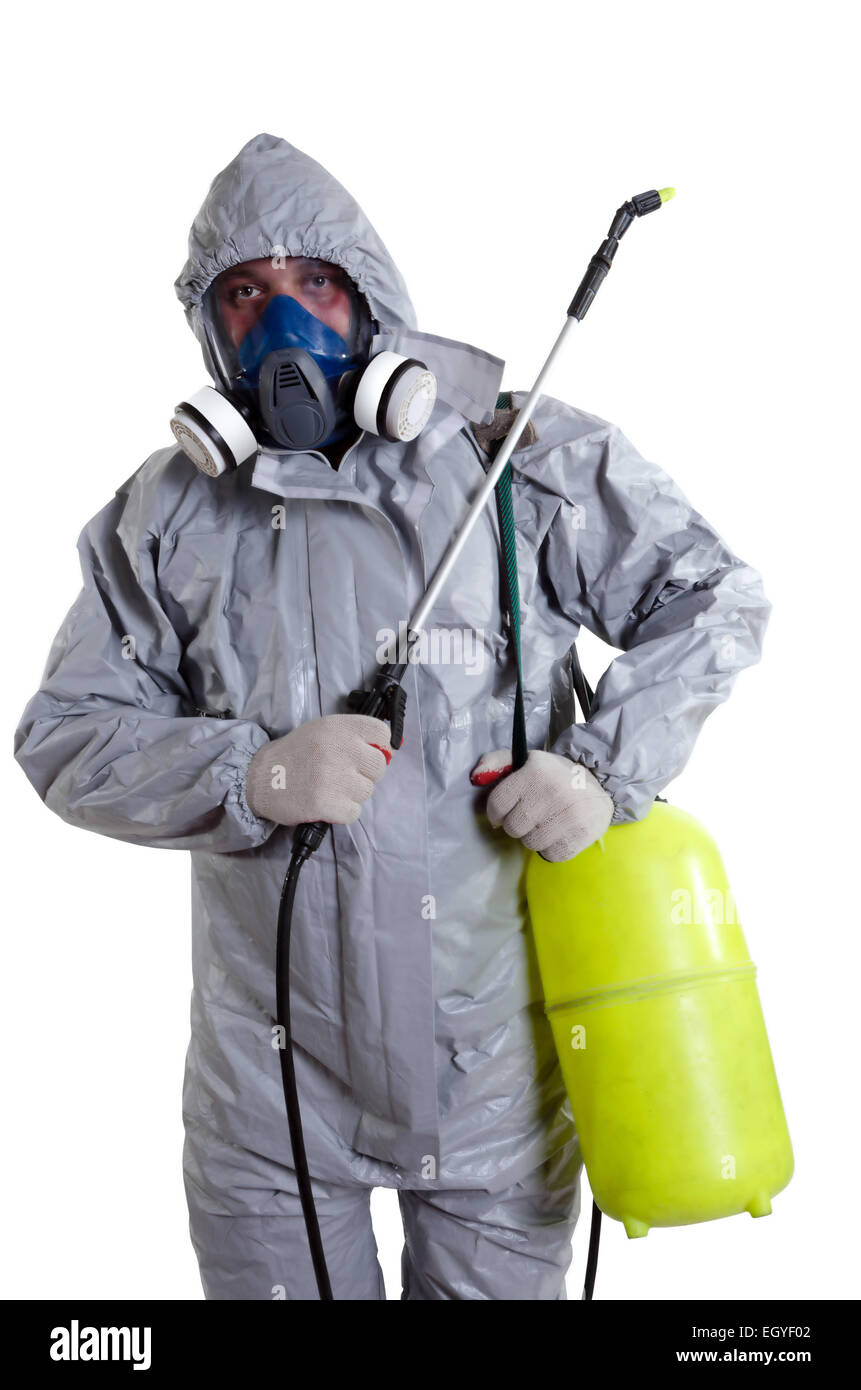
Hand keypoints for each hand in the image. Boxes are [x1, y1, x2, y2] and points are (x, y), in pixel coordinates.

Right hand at [246, 714, 391, 825]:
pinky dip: (343, 812)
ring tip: (330, 788)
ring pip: (367, 791)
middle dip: (365, 774)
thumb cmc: (295, 755)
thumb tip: (385, 751)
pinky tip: (327, 802)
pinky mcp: (327, 803)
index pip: (382, 732)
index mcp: (338, 727)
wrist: (259, 778)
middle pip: (378, 766)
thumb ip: (351, 736)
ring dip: (352, 794)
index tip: (369, 754)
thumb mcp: (322, 731)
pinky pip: (354, 812)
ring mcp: (333, 777)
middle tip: (344, 776)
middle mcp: (339, 749)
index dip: (380, 746)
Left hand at [470, 748, 613, 861]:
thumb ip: (497, 763)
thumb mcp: (527, 760)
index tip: (504, 813)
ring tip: (546, 823)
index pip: (497, 804)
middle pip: (513, 827)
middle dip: (518, 825)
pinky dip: (552, 848)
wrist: (600, 786)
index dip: (496, 813)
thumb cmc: (555, 776)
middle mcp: (551, 792)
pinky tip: (560, 833)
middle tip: (531, 816)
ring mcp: (569, 814)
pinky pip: (551, 855)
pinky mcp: (582, 834)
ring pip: (531, 843)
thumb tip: (475, 777)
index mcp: (534, 771)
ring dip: (535, 837)